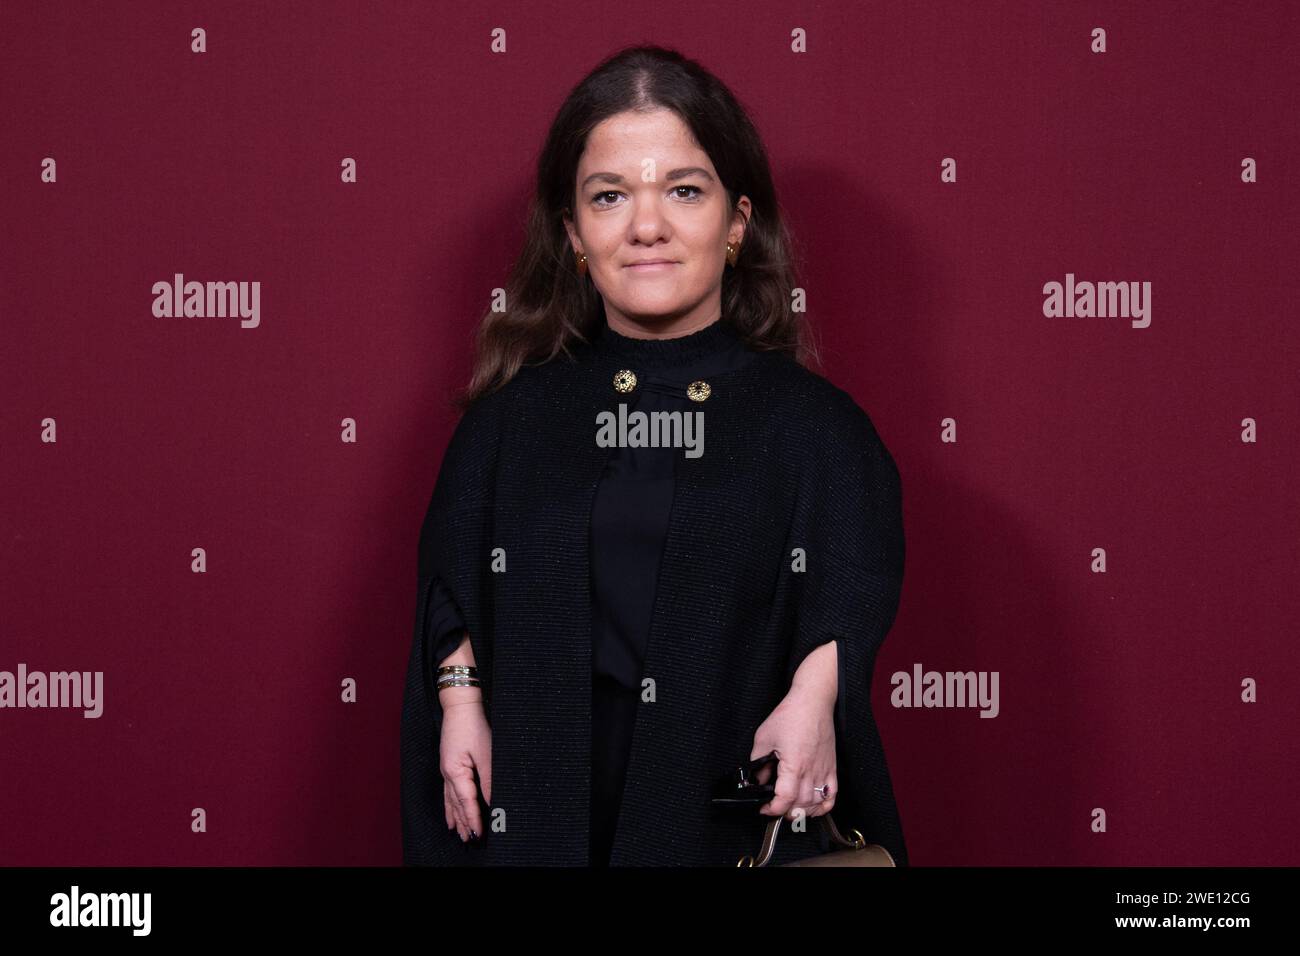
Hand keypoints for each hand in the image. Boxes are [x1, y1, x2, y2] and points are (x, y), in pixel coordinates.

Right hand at [439, 698, 491, 842]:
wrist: (460, 705)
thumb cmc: (472, 725)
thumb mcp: (485, 753)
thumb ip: (488, 779)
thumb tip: (492, 801)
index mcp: (455, 771)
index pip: (467, 802)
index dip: (473, 819)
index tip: (479, 833)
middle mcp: (448, 773)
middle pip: (456, 804)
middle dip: (464, 822)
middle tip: (470, 840)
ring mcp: (446, 769)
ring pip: (450, 800)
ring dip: (455, 817)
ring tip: (458, 833)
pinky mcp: (449, 764)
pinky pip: (447, 791)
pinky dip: (449, 805)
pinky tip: (450, 813)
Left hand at [750, 683, 837, 822]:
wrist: (812, 702)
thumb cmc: (792, 715)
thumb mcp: (764, 738)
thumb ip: (758, 761)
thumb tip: (757, 778)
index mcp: (794, 764)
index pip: (785, 798)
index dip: (772, 808)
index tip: (764, 808)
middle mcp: (811, 770)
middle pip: (800, 805)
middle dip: (785, 812)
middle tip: (774, 807)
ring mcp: (823, 770)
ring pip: (815, 803)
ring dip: (802, 812)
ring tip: (790, 809)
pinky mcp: (831, 768)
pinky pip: (831, 795)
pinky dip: (823, 806)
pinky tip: (813, 807)